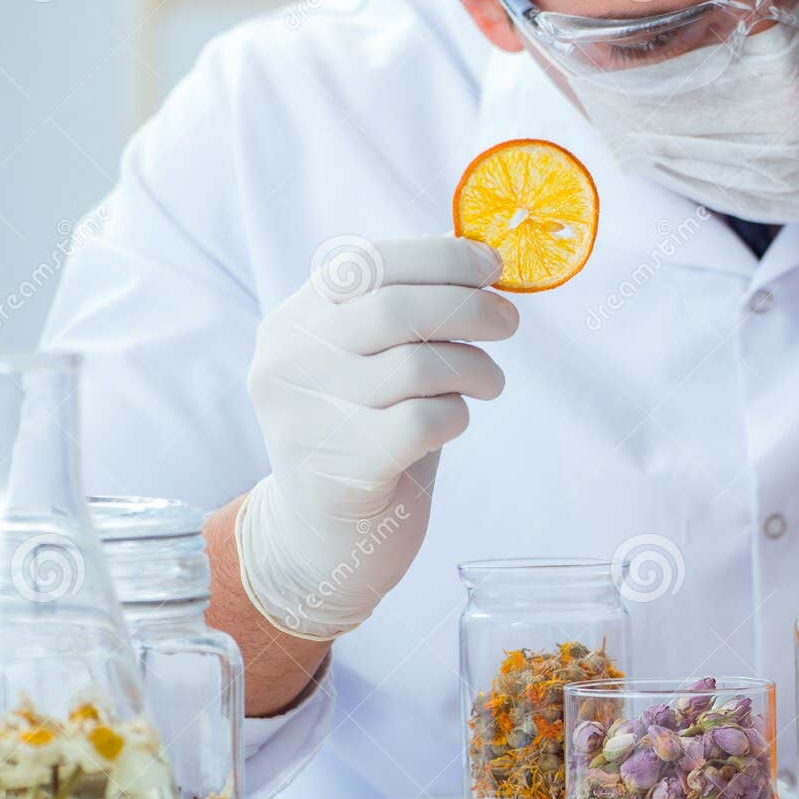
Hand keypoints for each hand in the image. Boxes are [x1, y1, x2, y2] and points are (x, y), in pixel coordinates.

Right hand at [238, 236, 517, 637]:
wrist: (324, 542)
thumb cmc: (365, 436)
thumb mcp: (370, 364)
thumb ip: (407, 317)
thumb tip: (480, 261)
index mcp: (294, 322)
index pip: (365, 262)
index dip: (438, 256)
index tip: (490, 265)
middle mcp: (289, 362)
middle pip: (396, 308)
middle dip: (471, 307)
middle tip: (509, 323)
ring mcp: (310, 417)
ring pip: (419, 364)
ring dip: (476, 368)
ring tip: (489, 382)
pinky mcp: (344, 469)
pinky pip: (425, 420)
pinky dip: (457, 414)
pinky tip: (455, 422)